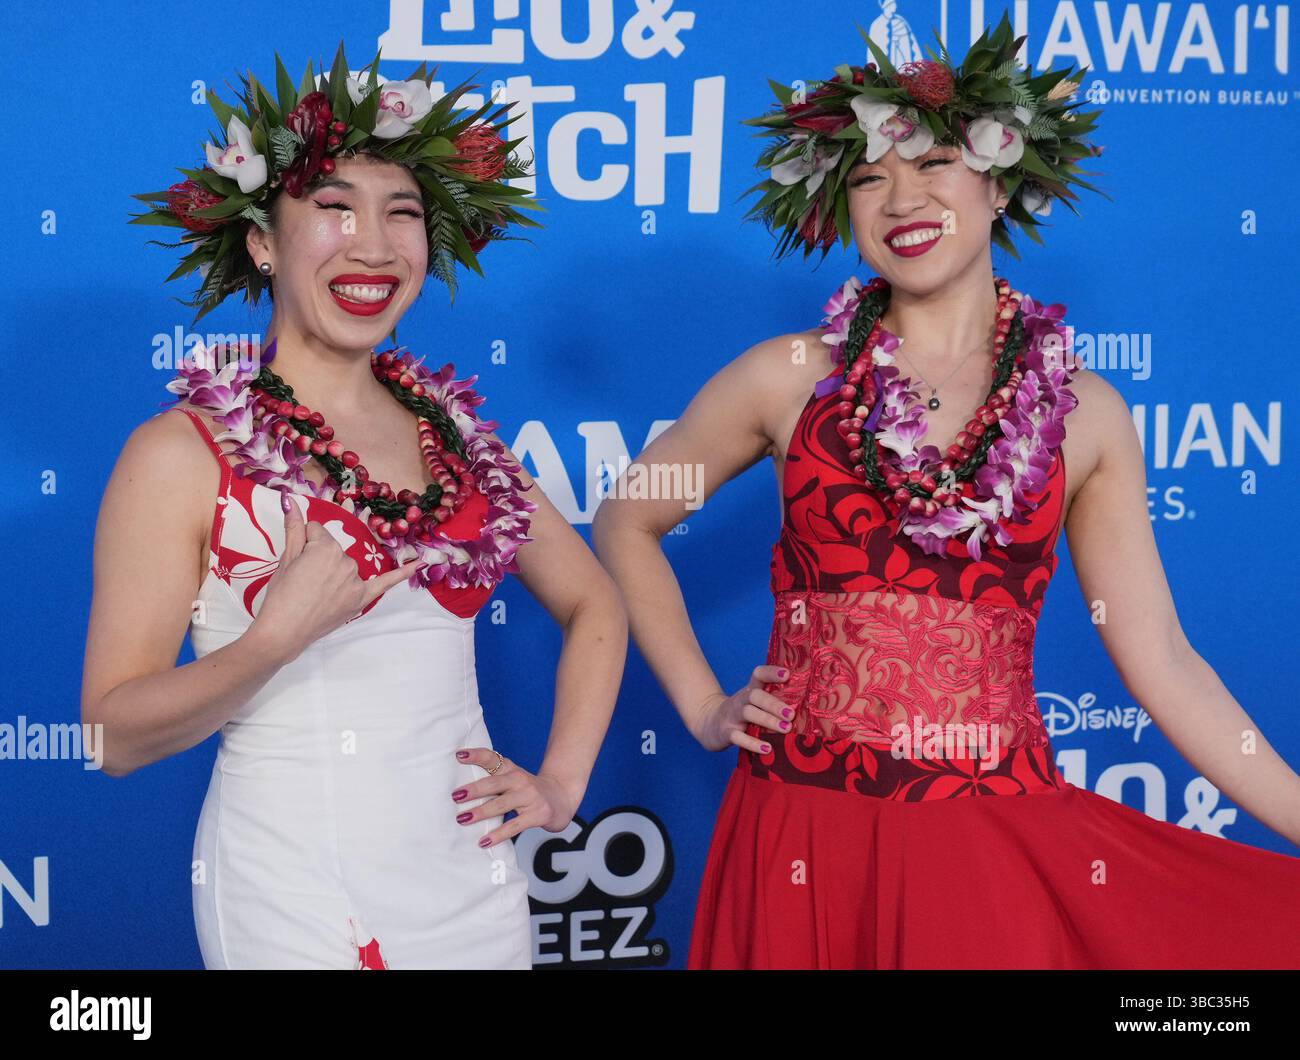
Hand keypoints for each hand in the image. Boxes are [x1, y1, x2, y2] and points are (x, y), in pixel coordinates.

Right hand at [247, 497, 425, 662]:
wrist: (283, 631)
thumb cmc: (281, 595)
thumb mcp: (286, 558)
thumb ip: (293, 528)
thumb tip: (290, 499)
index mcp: (327, 548)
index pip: (316, 532)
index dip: (304, 543)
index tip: (296, 560)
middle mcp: (347, 561)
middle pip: (332, 550)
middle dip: (318, 559)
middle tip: (302, 581)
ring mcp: (356, 581)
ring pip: (346, 565)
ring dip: (334, 572)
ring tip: (314, 593)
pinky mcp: (361, 600)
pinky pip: (385, 583)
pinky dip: (402, 573)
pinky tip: (418, 564)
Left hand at [451, 747, 579, 848]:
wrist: (561, 798)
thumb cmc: (528, 791)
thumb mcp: (512, 780)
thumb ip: (491, 781)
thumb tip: (458, 792)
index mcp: (510, 770)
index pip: (492, 758)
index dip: (475, 755)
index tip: (458, 756)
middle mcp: (520, 780)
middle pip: (494, 783)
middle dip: (474, 790)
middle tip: (455, 796)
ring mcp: (530, 797)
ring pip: (501, 804)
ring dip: (481, 812)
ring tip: (462, 819)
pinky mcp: (538, 814)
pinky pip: (514, 825)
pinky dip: (498, 834)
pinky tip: (484, 841)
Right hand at [690, 664, 792, 752]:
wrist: (708, 723)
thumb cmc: (741, 713)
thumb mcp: (753, 702)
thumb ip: (773, 700)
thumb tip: (807, 706)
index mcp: (750, 690)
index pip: (759, 675)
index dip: (771, 672)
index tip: (787, 674)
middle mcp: (741, 700)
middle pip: (755, 695)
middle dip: (774, 704)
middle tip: (791, 714)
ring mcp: (732, 716)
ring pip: (748, 713)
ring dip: (768, 720)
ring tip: (786, 728)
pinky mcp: (726, 732)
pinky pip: (738, 737)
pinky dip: (753, 743)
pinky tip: (767, 749)